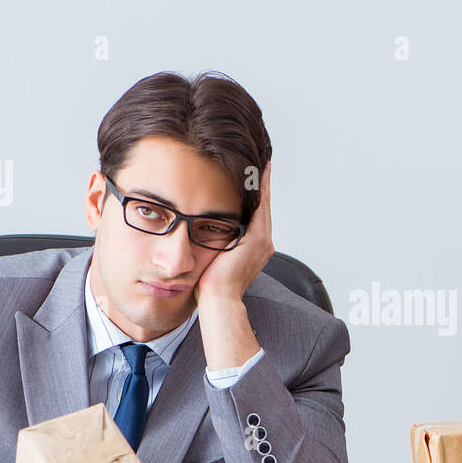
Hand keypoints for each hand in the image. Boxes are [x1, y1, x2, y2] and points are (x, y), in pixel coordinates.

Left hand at [193, 160, 274, 308]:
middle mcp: (262, 243)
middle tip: (262, 163)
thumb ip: (213, 244)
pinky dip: (261, 189)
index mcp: (253, 248)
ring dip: (263, 183)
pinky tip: (259, 173)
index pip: (255, 215)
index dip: (255, 196)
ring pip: (264, 203)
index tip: (251, 178)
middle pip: (262, 206)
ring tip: (262, 163)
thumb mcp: (211, 258)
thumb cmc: (210, 285)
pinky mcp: (258, 239)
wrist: (218, 299)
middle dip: (261, 185)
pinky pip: (261, 206)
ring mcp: (262, 241)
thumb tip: (198, 233)